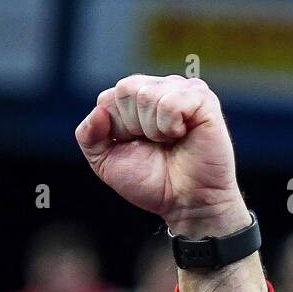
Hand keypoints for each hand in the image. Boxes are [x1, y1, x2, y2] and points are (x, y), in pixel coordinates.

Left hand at [75, 75, 246, 236]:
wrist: (185, 203)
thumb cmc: (151, 181)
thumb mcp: (106, 162)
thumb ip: (89, 137)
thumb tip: (98, 112)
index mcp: (136, 99)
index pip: (107, 98)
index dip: (115, 129)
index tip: (134, 145)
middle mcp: (160, 88)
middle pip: (126, 89)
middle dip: (132, 126)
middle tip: (153, 144)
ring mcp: (183, 90)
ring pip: (147, 95)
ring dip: (153, 130)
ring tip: (169, 141)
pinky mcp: (203, 99)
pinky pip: (171, 102)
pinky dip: (170, 126)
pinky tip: (182, 135)